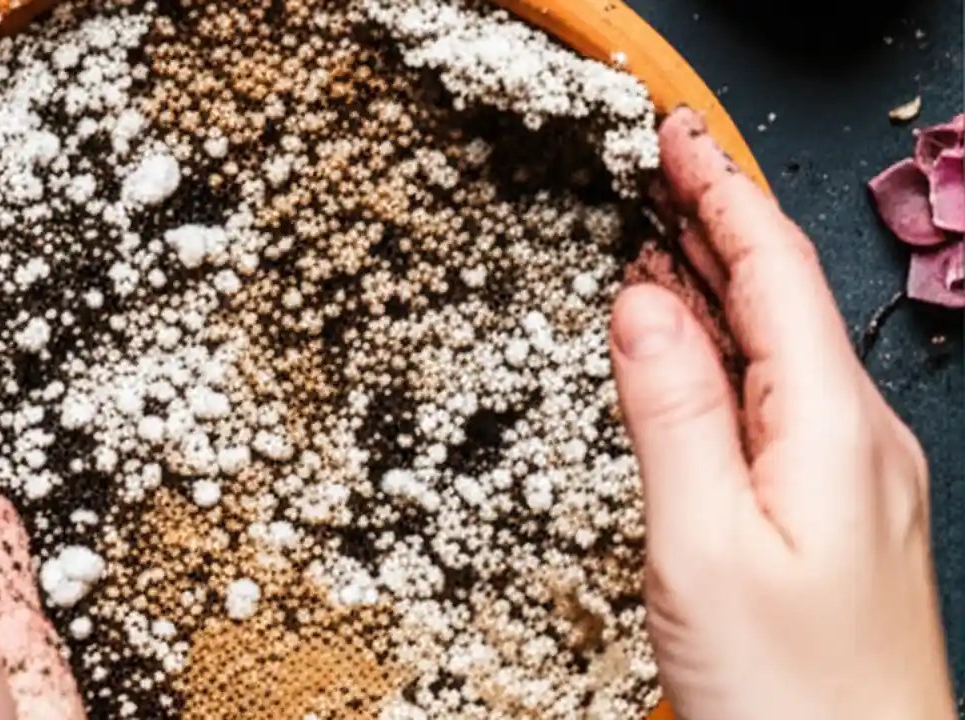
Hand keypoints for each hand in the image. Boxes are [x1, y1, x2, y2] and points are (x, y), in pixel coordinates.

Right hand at [612, 107, 954, 719]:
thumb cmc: (789, 692)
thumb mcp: (701, 543)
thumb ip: (673, 414)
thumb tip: (640, 304)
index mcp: (829, 426)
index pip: (772, 271)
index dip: (720, 194)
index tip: (673, 139)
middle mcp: (857, 438)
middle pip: (782, 298)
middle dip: (718, 224)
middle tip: (658, 172)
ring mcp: (854, 477)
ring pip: (780, 348)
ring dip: (720, 286)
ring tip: (666, 240)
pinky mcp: (836, 514)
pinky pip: (780, 400)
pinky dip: (730, 354)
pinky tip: (698, 352)